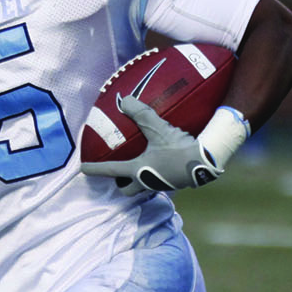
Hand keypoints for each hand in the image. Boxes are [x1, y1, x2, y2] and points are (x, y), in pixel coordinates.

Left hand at [80, 96, 224, 193]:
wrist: (207, 162)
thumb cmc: (180, 150)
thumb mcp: (159, 129)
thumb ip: (141, 114)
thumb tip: (124, 101)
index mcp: (139, 170)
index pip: (112, 170)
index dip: (96, 169)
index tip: (83, 170)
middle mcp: (148, 181)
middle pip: (127, 190)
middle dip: (121, 184)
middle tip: (119, 174)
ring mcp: (162, 184)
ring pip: (144, 186)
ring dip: (139, 178)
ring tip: (140, 164)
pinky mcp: (175, 181)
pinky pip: (159, 179)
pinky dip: (156, 172)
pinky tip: (162, 160)